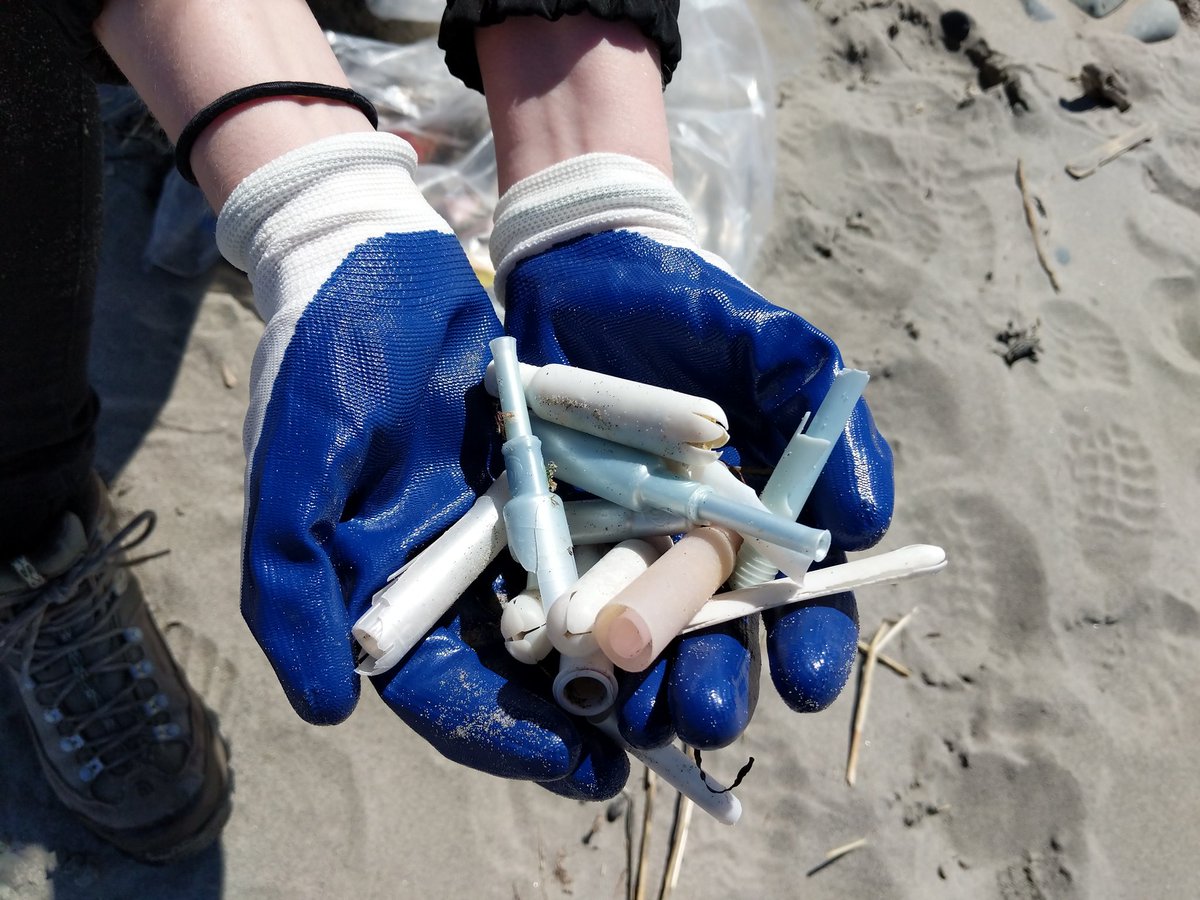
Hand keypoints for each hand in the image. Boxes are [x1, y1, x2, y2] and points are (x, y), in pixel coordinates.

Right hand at [217, 133, 625, 797]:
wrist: (376, 257)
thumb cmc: (324, 361)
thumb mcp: (297, 476)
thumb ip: (294, 592)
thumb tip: (330, 709)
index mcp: (384, 587)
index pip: (447, 692)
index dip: (511, 740)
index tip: (584, 772)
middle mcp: (451, 569)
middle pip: (522, 668)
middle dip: (584, 711)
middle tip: (654, 744)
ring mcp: (503, 522)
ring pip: (573, 608)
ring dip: (626, 650)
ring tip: (690, 685)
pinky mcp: (548, 473)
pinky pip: (601, 531)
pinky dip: (640, 564)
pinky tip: (698, 589)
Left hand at [491, 154, 894, 749]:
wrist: (573, 274)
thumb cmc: (685, 310)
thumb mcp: (769, 347)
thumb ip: (825, 418)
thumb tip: (863, 520)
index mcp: (757, 522)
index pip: (798, 604)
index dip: (810, 647)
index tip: (807, 682)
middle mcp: (687, 554)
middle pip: (714, 643)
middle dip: (715, 687)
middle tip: (704, 713)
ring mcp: (612, 557)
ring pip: (635, 648)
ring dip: (639, 691)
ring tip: (637, 715)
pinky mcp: (540, 548)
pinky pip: (551, 614)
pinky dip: (556, 655)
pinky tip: (561, 684)